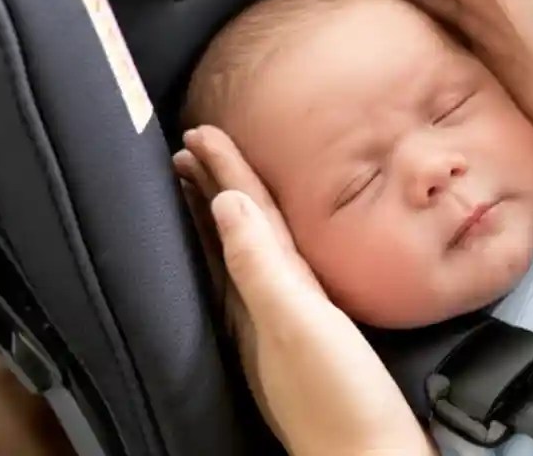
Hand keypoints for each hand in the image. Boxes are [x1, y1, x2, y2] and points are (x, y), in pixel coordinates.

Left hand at [174, 126, 430, 455]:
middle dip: (213, 194)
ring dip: (236, 221)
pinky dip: (273, 255)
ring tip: (221, 188)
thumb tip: (224, 200)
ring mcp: (286, 335)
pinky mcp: (315, 349)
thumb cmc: (340, 399)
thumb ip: (264, 267)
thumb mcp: (300, 326)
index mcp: (255, 305)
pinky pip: (282, 283)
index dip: (219, 176)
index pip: (235, 224)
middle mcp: (261, 317)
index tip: (197, 133)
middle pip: (232, 241)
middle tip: (191, 151)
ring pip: (252, 261)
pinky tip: (286, 258)